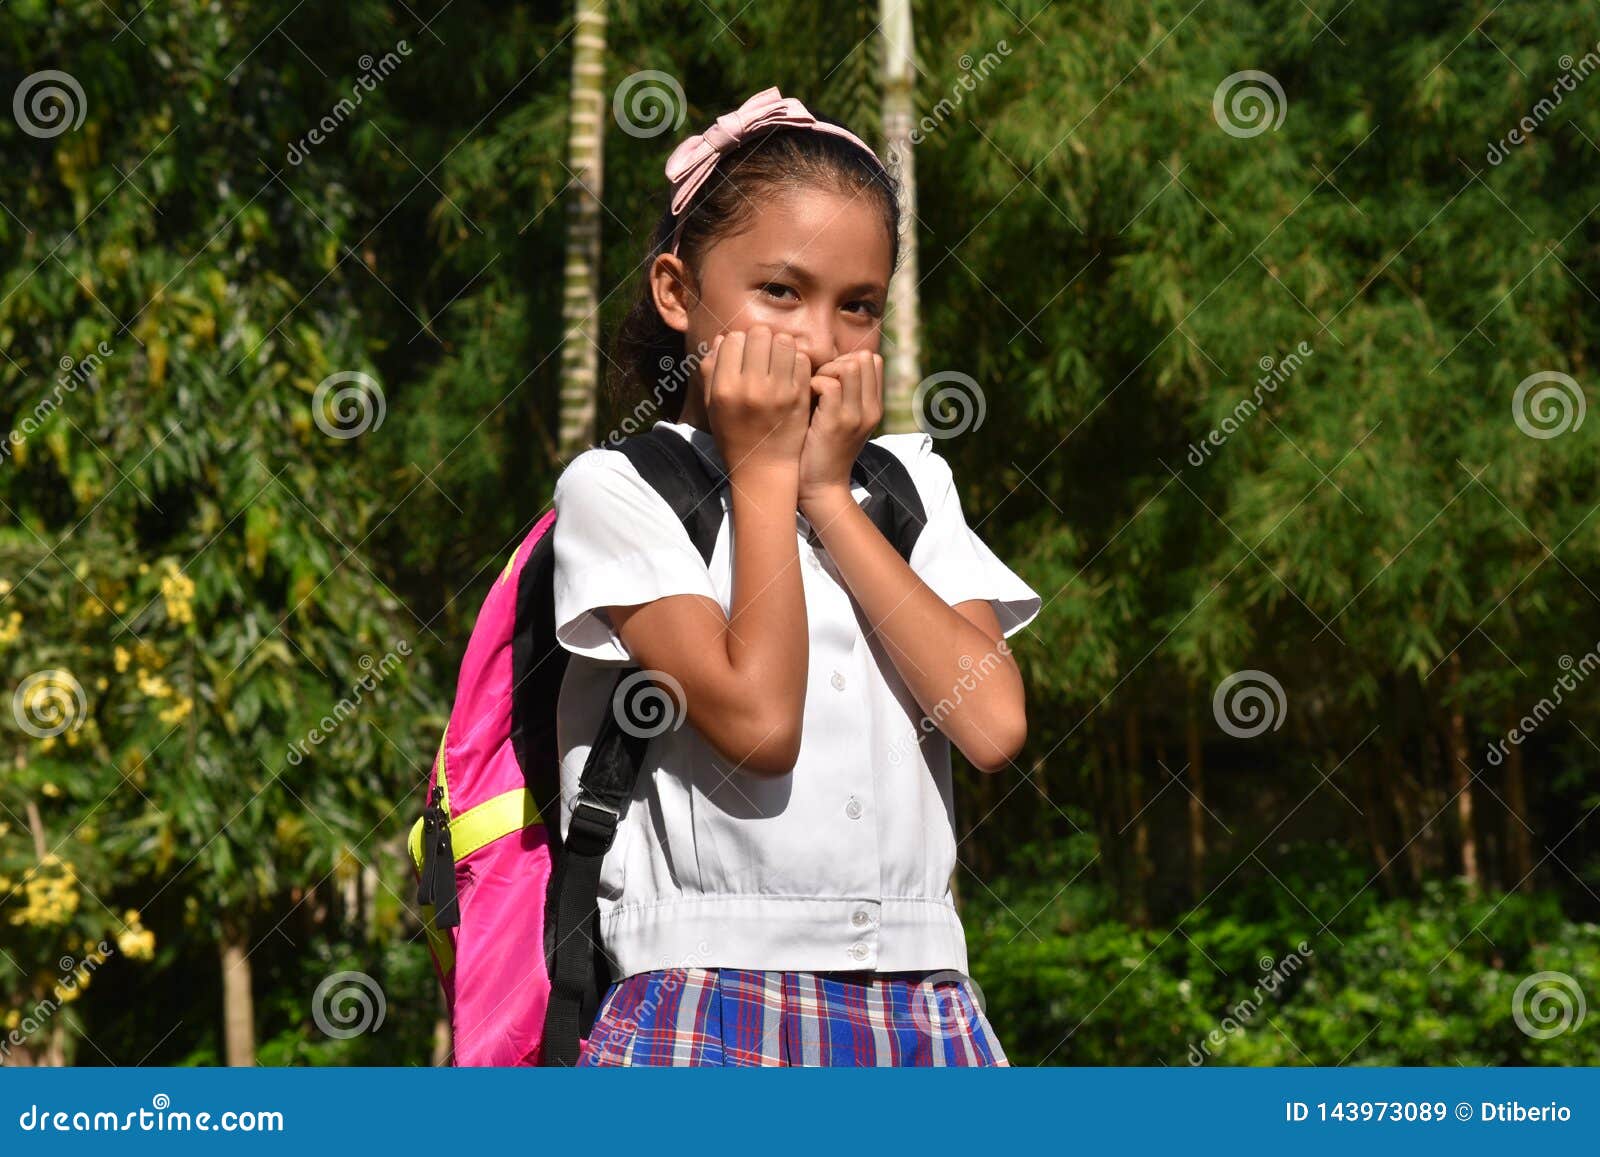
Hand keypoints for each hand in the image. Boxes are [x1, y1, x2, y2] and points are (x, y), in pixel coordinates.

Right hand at [698, 325, 812, 478]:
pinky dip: (795, 361)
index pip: (732, 339)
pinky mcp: (799, 397)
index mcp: (725, 388)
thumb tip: (721, 339)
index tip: (741, 354)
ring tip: (777, 359)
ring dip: (780, 346)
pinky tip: (790, 372)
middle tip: (762, 353)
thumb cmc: (733, 437)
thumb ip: (711, 372)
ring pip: (783, 341)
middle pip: (759, 333)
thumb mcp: (712, 407)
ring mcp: (778, 391)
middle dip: (760, 339)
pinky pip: (801, 359)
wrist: (764, 468)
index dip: (737, 343)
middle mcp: (750, 387)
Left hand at [798, 349, 882, 510]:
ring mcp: (856, 416)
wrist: (821, 487)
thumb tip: (829, 362)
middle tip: (819, 382)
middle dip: (837, 361)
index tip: (829, 377)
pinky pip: (829, 384)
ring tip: (812, 390)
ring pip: (849, 366)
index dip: (848, 359)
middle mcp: (871, 409)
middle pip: (863, 358)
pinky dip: (814, 384)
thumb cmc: (822, 449)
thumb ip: (844, 393)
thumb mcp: (842, 419)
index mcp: (874, 406)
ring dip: (825, 371)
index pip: (873, 360)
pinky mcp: (836, 424)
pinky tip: (806, 399)